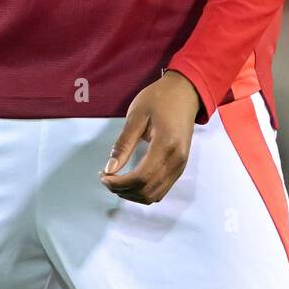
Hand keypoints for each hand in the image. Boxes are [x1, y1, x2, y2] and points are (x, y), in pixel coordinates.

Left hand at [98, 70, 200, 204]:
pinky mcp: (180, 166)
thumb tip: (109, 168)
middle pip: (147, 191)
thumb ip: (123, 144)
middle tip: (106, 178)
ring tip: (116, 181)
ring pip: (155, 195)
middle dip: (123, 190)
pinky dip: (144, 191)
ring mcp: (181, 165)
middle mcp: (177, 160)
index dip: (119, 183)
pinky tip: (131, 181)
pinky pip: (161, 189)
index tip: (103, 176)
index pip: (141, 177)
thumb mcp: (136, 116)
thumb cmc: (160, 99)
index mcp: (166, 145)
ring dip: (133, 194)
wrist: (185, 92)